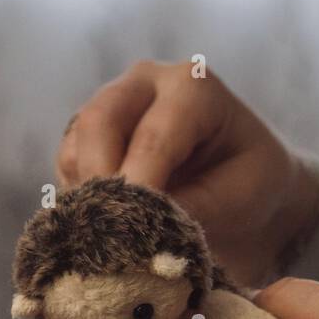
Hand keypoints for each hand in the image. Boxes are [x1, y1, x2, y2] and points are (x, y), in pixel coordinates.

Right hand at [56, 59, 318, 282]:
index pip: (152, 136)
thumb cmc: (251, 186)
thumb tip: (138, 230)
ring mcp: (112, 105)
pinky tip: (109, 221)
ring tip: (117, 233)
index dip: (139, 186)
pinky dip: (80, 198)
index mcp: (192, 86)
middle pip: (98, 122)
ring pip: (75, 147)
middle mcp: (145, 83)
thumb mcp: (238, 199)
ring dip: (88, 194)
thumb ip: (188, 209)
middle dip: (101, 183)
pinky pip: (68, 167)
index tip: (133, 234)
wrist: (244, 188)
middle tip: (113, 236)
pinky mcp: (90, 136)